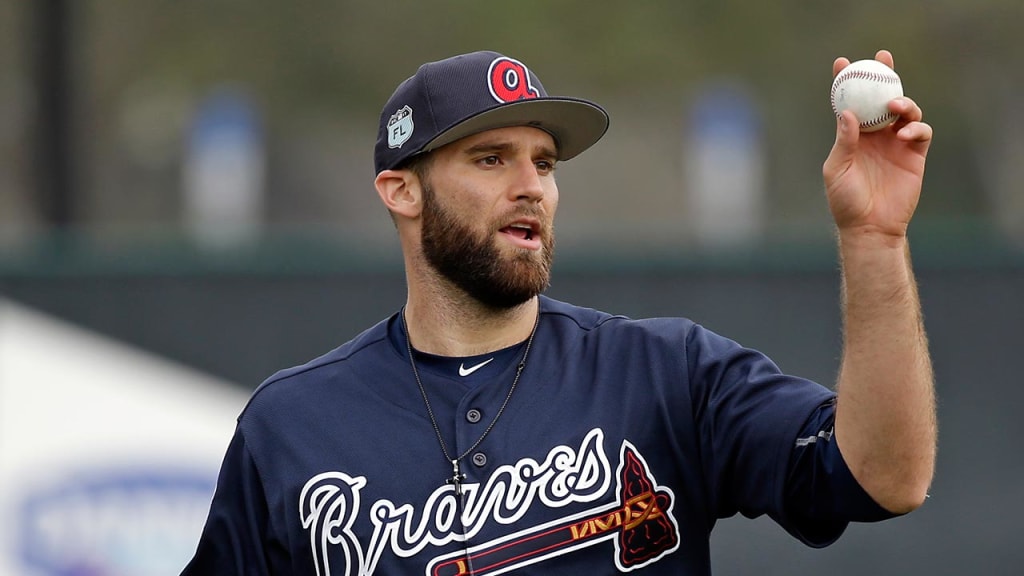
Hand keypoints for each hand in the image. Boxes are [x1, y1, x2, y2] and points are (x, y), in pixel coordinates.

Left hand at [822, 50, 932, 242]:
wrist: (869, 226)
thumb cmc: (846, 200)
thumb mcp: (837, 169)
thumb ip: (844, 141)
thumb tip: (847, 112)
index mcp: (853, 136)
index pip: (851, 102)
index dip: (848, 82)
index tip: (842, 63)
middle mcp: (876, 135)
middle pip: (882, 98)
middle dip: (883, 75)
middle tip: (882, 58)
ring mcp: (896, 143)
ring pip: (906, 111)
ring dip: (903, 102)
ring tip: (894, 106)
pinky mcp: (915, 155)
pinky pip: (921, 132)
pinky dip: (916, 127)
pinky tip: (904, 133)